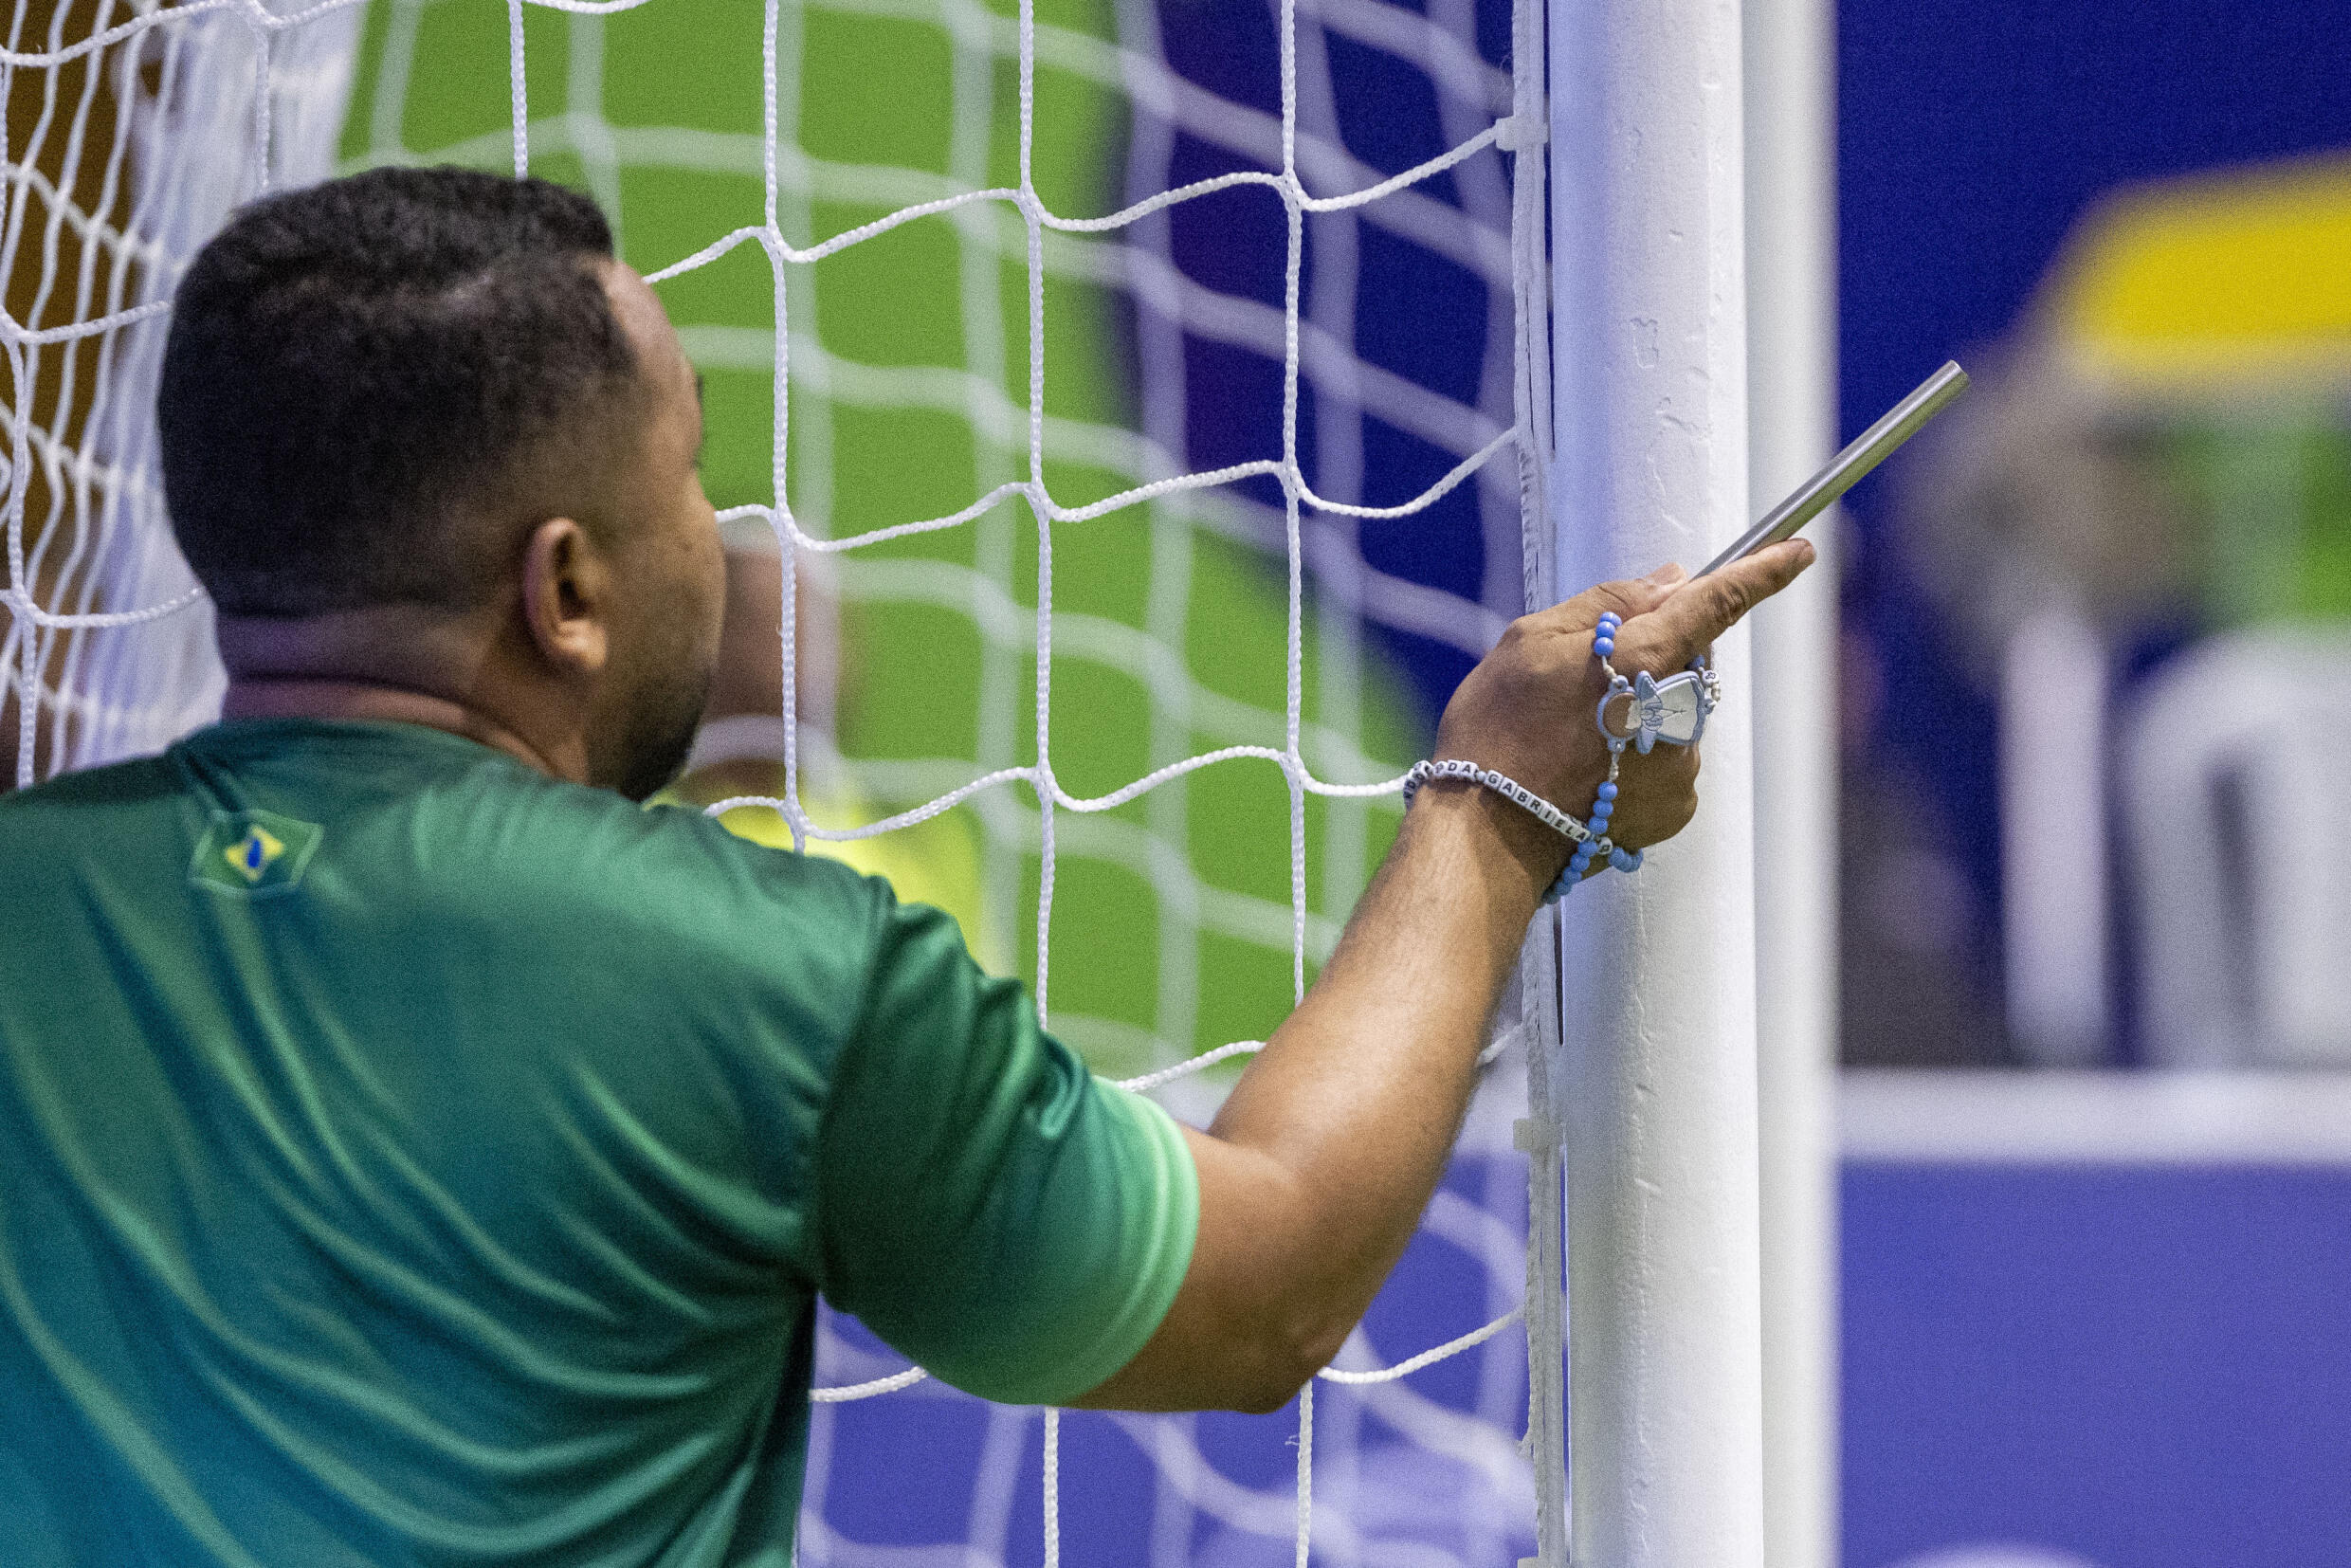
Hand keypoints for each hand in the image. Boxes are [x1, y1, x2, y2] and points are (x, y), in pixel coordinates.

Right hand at [1424, 538, 1815, 864]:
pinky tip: (1593, 774)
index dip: (1762, 572)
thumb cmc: (1498, 732)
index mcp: (1644, 655)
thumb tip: (1671, 580)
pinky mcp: (1678, 807)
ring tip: (1576, 742)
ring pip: (1679, 713)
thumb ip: (1609, 604)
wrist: (1490, 836)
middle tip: (1589, 682)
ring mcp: (1683, 762)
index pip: (1718, 601)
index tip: (1798, 552)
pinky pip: (1673, 762)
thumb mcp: (1531, 642)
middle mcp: (1677, 708)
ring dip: (1644, 713)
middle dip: (1657, 657)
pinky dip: (1642, 761)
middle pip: (1691, 659)